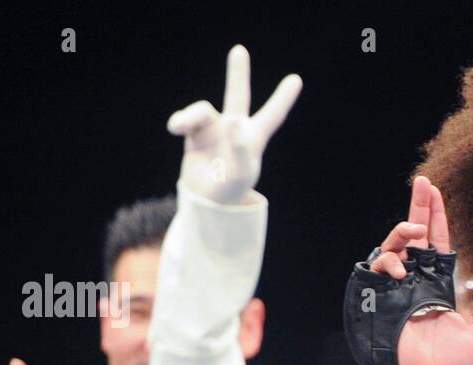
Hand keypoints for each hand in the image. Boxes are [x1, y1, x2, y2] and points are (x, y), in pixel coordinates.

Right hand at [166, 45, 301, 204]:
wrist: (205, 204)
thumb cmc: (230, 190)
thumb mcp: (241, 172)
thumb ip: (241, 146)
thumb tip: (234, 122)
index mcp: (253, 138)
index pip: (273, 115)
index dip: (283, 98)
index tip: (296, 79)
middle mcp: (234, 130)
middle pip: (237, 95)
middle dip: (238, 73)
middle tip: (239, 51)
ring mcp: (214, 131)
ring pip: (202, 110)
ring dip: (190, 115)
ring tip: (178, 126)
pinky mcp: (195, 136)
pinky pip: (186, 120)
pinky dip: (181, 121)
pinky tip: (176, 128)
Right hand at [366, 176, 472, 364]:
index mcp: (438, 285)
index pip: (436, 243)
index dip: (436, 218)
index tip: (436, 192)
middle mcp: (416, 282)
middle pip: (413, 235)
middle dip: (417, 207)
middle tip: (423, 184)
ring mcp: (396, 290)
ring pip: (393, 247)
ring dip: (402, 232)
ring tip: (415, 232)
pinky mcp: (380, 300)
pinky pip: (377, 270)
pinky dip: (387, 262)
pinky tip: (400, 270)